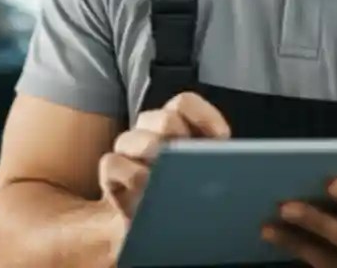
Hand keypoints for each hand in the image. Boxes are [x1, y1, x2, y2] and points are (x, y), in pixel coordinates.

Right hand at [97, 92, 229, 220]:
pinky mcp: (111, 177)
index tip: (222, 138)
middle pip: (163, 118)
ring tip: (166, 168)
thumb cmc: (186, 200)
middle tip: (187, 153)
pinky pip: (111, 162)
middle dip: (177, 133)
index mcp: (177, 127)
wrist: (157, 232)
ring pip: (133, 136)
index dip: (204, 115)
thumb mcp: (205, 177)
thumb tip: (225, 153)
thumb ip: (214, 160)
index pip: (185, 104)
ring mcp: (128, 153)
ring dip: (152, 149)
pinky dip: (130, 172)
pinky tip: (147, 186)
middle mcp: (150, 133)